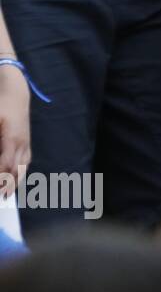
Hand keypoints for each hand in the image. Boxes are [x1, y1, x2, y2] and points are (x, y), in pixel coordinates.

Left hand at [0, 64, 31, 190]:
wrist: (16, 94)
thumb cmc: (1, 107)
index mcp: (11, 139)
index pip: (5, 164)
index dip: (0, 177)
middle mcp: (21, 143)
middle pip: (16, 169)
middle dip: (8, 184)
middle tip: (2, 197)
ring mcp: (26, 142)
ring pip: (23, 166)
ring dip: (16, 181)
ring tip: (8, 194)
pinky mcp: (26, 141)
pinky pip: (26, 160)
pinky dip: (21, 171)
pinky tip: (16, 178)